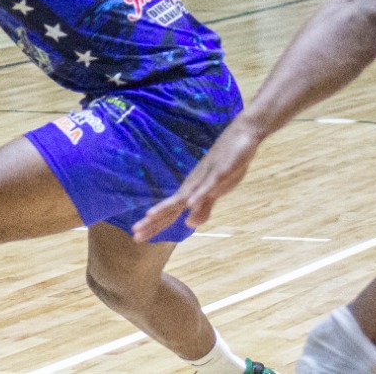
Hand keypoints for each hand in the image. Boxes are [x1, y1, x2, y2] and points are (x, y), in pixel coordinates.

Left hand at [131, 120, 263, 240]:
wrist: (241, 138)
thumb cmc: (225, 166)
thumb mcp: (215, 193)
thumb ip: (203, 209)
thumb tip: (189, 224)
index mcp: (190, 192)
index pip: (169, 213)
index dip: (154, 225)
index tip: (137, 236)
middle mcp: (192, 186)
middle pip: (170, 207)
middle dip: (153, 221)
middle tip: (135, 235)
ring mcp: (204, 179)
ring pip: (183, 197)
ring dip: (166, 207)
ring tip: (149, 216)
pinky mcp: (219, 173)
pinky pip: (207, 187)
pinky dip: (198, 196)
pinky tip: (189, 205)